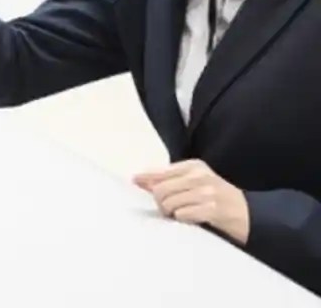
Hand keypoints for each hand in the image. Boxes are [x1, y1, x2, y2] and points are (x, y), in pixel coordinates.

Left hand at [134, 159, 249, 244]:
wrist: (251, 215)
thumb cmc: (218, 199)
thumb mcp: (195, 183)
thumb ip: (169, 180)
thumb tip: (140, 180)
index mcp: (194, 166)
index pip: (160, 172)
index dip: (146, 179)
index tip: (135, 181)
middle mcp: (200, 176)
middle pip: (160, 190)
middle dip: (160, 203)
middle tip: (169, 209)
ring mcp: (208, 192)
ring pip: (169, 203)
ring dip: (172, 213)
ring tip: (183, 214)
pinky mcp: (213, 209)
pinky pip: (183, 215)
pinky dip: (184, 219)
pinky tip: (192, 219)